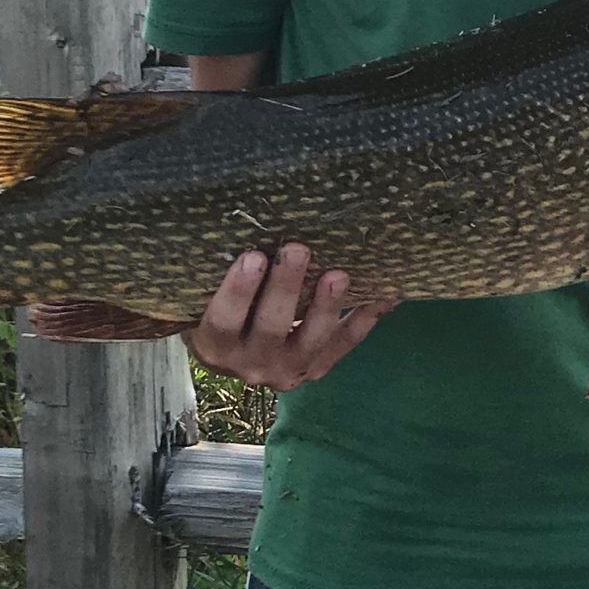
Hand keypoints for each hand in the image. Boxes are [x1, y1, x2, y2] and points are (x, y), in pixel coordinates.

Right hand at [186, 244, 387, 388]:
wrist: (234, 356)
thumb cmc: (218, 310)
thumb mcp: (205, 298)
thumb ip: (216, 273)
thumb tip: (235, 218)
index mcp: (215, 345)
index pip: (224, 320)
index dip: (238, 291)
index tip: (253, 256)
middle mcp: (250, 364)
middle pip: (270, 327)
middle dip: (285, 288)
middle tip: (297, 249)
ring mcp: (286, 370)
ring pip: (310, 340)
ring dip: (326, 307)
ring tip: (338, 274)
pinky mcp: (316, 369)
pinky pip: (342, 345)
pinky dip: (364, 319)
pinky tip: (384, 295)